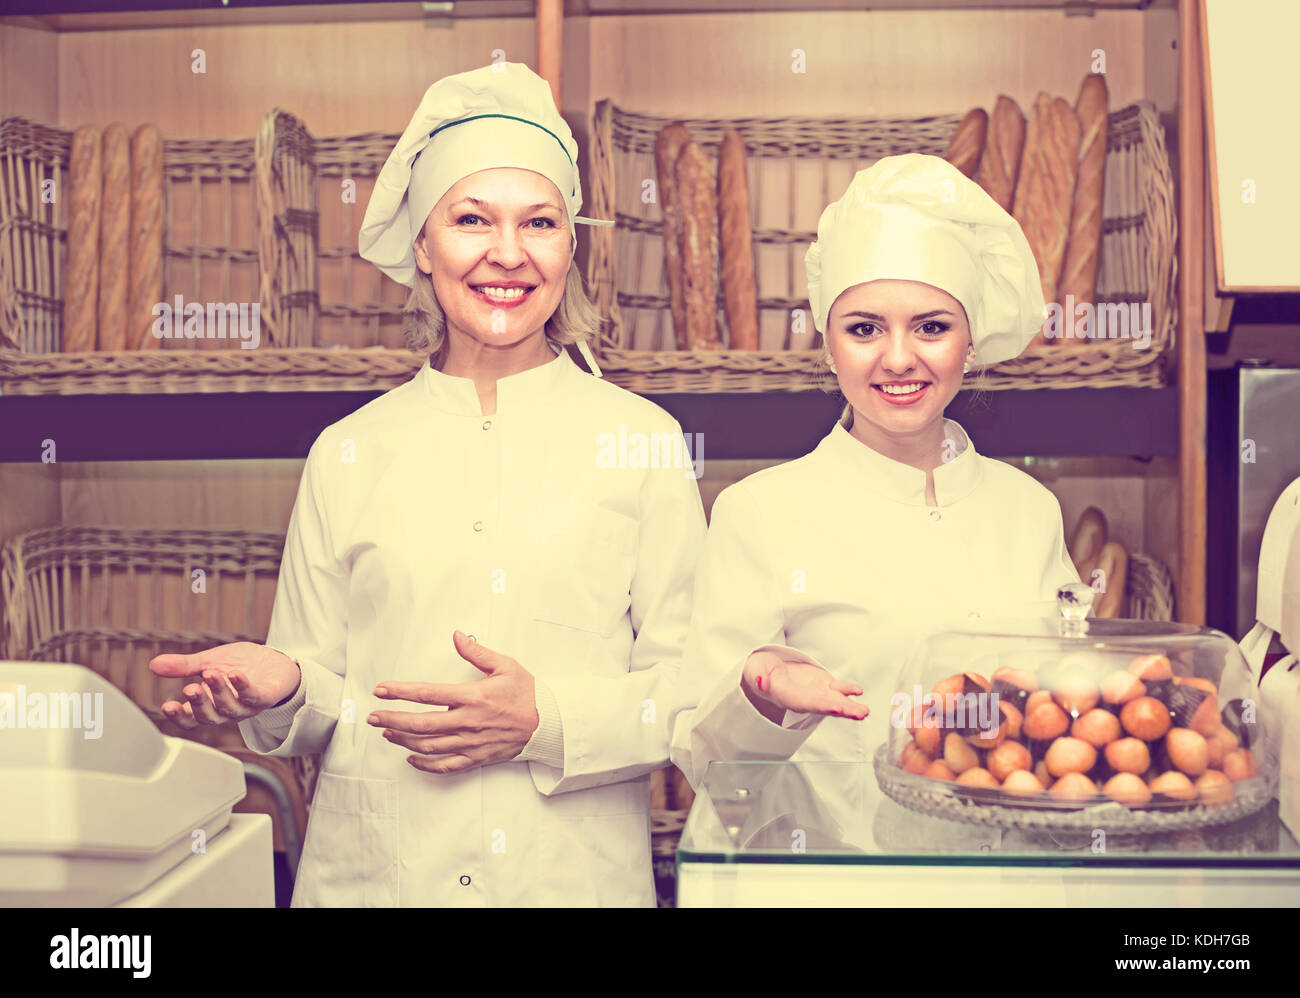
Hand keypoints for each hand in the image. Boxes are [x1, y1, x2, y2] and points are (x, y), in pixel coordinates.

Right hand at [150, 641, 300, 728]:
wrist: (275, 661)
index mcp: (210, 704)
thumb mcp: (208, 662)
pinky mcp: (266, 697)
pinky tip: (234, 674)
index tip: (167, 706)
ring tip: (210, 673)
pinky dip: (243, 686)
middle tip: (190, 689)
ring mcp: (247, 706)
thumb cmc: (240, 665)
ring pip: (230, 708)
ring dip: (219, 692)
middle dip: (199, 704)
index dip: (179, 716)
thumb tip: (154, 665)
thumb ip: (184, 666)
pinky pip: (254, 696)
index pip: (191, 718)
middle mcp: (227, 710)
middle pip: (209, 717)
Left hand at [368, 630, 538, 775]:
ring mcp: (471, 742)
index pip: (427, 694)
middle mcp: (467, 721)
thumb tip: (457, 636)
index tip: (381, 690)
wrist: (549, 723)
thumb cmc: (528, 692)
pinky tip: (412, 759)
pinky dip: (425, 765)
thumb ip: (477, 652)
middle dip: (392, 719)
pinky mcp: (477, 758)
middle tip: (372, 717)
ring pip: (428, 746)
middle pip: (420, 724)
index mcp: (472, 696)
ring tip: (388, 733)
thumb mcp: (505, 665)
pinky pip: (446, 766)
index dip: (400, 692)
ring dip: (403, 741)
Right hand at [742, 649, 867, 721]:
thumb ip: (759, 678)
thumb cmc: (762, 674)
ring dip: (851, 706)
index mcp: (791, 698)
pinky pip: (838, 688)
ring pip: (837, 701)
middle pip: (827, 706)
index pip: (808, 704)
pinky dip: (848, 690)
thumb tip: (760, 680)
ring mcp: (817, 692)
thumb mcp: (756, 673)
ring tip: (864, 711)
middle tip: (859, 714)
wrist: (770, 672)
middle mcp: (807, 699)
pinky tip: (858, 691)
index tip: (835, 708)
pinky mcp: (823, 684)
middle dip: (843, 710)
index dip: (821, 706)